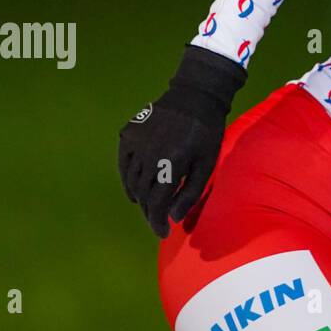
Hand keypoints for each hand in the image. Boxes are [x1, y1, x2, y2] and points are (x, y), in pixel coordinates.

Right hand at [118, 46, 246, 237]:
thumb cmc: (206, 134)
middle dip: (150, 213)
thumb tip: (172, 217)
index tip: (162, 233)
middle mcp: (148, 153)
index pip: (157, 203)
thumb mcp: (206, 165)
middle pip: (143, 195)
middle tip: (158, 223)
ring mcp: (135, 142)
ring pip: (132, 181)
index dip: (158, 222)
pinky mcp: (128, 134)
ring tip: (151, 208)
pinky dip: (128, 180)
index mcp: (171, 162)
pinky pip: (124, 165)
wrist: (194, 96)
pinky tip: (135, 191)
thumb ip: (190, 194)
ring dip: (140, 199)